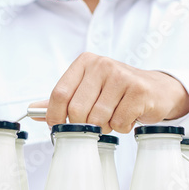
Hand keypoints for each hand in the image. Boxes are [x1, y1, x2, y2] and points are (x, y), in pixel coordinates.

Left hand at [30, 53, 188, 133]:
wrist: (156, 89)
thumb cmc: (117, 91)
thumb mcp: (87, 89)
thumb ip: (62, 100)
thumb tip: (32, 111)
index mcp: (85, 62)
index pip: (59, 93)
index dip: (54, 116)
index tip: (57, 127)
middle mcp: (102, 65)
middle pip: (77, 110)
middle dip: (82, 125)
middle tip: (93, 124)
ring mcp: (122, 76)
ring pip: (98, 119)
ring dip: (104, 126)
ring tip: (114, 116)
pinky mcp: (139, 91)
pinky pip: (119, 123)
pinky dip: (121, 127)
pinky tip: (128, 115)